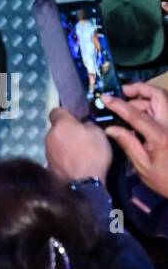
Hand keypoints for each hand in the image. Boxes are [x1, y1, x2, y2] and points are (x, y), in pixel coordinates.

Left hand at [44, 106, 110, 181]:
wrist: (83, 184)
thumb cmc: (92, 154)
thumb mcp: (99, 133)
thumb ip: (88, 125)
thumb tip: (83, 125)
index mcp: (61, 124)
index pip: (56, 111)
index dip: (66, 113)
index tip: (75, 118)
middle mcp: (49, 136)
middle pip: (56, 128)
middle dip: (66, 130)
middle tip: (81, 136)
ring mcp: (46, 151)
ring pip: (55, 142)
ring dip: (64, 144)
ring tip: (78, 151)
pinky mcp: (47, 164)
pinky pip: (56, 155)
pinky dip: (63, 156)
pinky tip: (73, 162)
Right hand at [103, 82, 167, 198]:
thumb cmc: (164, 179)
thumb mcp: (142, 165)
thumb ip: (128, 143)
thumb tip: (110, 128)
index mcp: (160, 136)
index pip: (137, 114)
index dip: (120, 104)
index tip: (105, 98)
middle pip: (159, 95)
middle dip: (140, 89)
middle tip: (122, 91)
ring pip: (162, 99)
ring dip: (144, 97)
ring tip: (127, 105)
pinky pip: (164, 109)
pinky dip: (151, 105)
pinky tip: (138, 113)